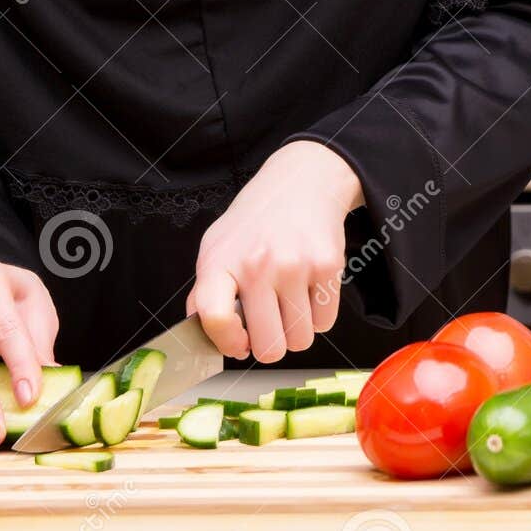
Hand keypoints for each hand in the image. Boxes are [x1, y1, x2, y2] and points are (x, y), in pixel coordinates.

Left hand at [188, 140, 363, 362]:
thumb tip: (203, 339)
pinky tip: (309, 290)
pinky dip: (319, 316)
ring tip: (291, 303)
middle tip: (272, 324)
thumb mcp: (216, 247)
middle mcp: (257, 264)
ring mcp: (295, 265)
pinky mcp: (327, 265)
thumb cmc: (256, 221)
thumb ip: (204, 294)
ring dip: (297, 330)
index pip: (215, 318)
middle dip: (272, 345)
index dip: (228, 343)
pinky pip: (325, 322)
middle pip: (269, 347)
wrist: (301, 182)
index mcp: (220, 262)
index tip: (239, 343)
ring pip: (300, 340)